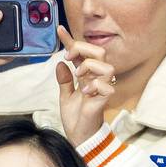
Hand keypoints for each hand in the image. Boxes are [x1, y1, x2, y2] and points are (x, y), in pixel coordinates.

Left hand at [54, 25, 116, 145]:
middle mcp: (97, 79)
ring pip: (106, 66)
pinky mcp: (105, 99)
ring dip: (90, 66)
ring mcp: (102, 88)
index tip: (59, 30)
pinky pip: (105, 86)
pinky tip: (84, 92)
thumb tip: (59, 63)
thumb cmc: (76, 117)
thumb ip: (64, 80)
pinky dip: (93, 85)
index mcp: (87, 75)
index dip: (71, 40)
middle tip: (68, 57)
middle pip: (99, 52)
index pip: (81, 53)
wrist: (79, 136)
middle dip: (82, 49)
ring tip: (78, 75)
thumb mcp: (65, 96)